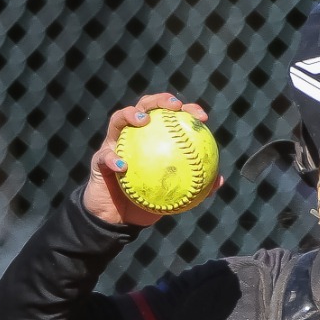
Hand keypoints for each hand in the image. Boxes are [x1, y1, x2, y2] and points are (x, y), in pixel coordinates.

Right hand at [82, 93, 224, 227]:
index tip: (202, 117)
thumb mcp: (175, 197)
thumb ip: (196, 187)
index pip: (170, 117)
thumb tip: (220, 181)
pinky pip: (104, 156)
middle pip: (145, 106)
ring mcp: (114, 144)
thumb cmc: (148, 204)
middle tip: (175, 106)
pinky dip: (112, 159)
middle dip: (160, 100)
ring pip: (119, 119)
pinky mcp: (99, 159)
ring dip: (131, 114)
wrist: (119, 219)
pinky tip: (123, 166)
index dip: (186, 110)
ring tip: (144, 120)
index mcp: (152, 139)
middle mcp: (133, 135)